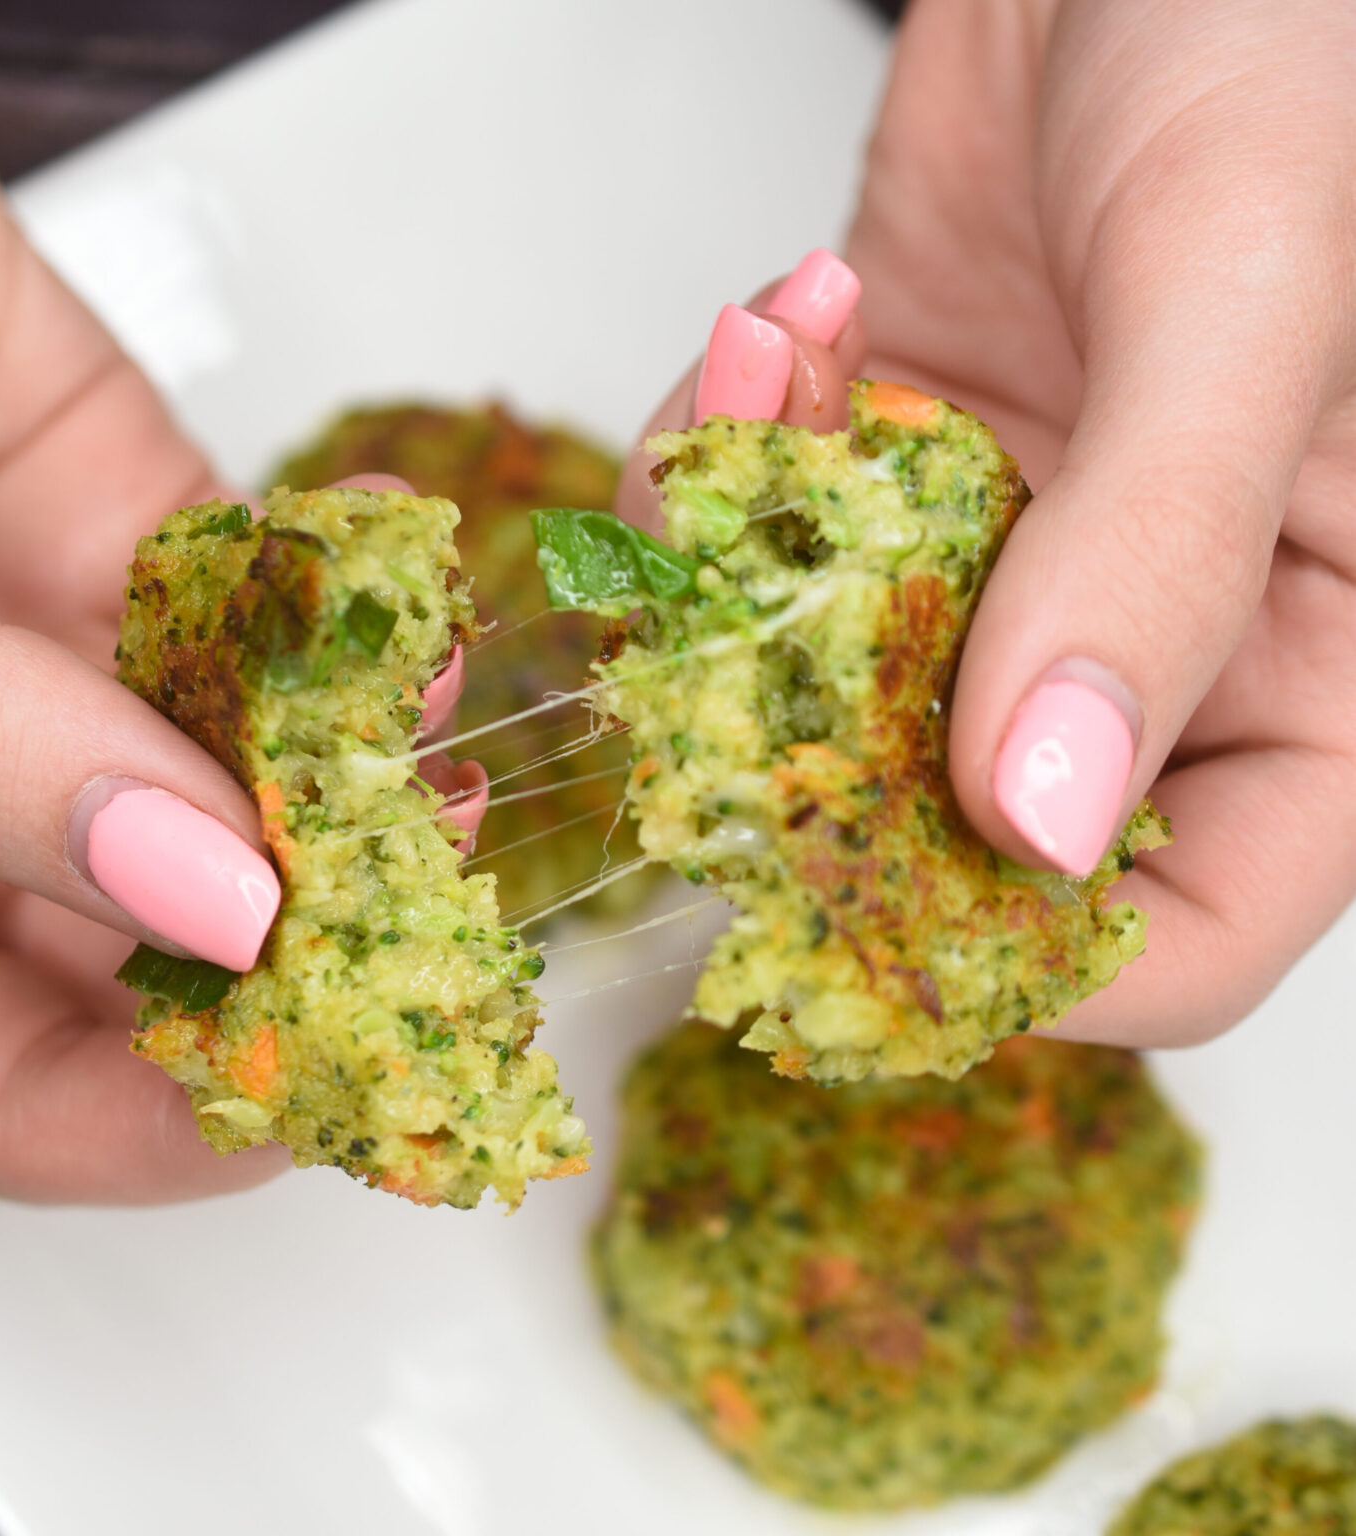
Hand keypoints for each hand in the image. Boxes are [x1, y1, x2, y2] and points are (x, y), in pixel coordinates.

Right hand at [0, 11, 478, 1199]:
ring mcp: (64, 686)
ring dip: (354, 797)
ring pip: (246, 802)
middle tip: (431, 922)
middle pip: (166, 971)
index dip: (177, 1126)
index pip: (23, 1097)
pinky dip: (348, 630)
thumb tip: (213, 908)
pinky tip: (401, 608)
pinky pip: (275, 631)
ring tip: (439, 770)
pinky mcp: (142, 554)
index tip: (332, 1089)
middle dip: (312, 960)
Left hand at [619, 0, 1355, 1048]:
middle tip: (747, 630)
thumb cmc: (1296, 45)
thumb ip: (1149, 564)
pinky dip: (738, 455)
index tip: (862, 893)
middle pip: (969, 833)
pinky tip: (784, 322)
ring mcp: (1023, 572)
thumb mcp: (1250, 296)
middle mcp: (1167, 652)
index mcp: (1330, 673)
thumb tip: (1041, 826)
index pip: (1195, 931)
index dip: (1031, 959)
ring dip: (758, 556)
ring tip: (785, 360)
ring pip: (835, 684)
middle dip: (827, 740)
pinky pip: (776, 547)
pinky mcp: (913, 482)